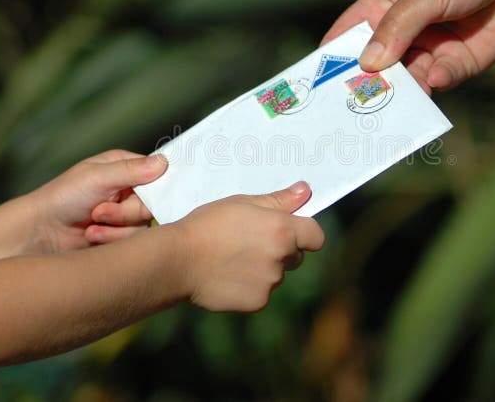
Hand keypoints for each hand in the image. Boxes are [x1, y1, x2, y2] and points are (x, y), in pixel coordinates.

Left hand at [32, 149, 167, 251]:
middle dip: (125, 211)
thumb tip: (163, 162)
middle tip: (99, 210)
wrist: (40, 233)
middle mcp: (129, 189)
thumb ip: (132, 170)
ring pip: (143, 224)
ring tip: (92, 222)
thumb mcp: (97, 178)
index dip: (152, 188)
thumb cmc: (62, 198)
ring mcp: (125, 213)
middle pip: (152, 204)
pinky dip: (112, 238)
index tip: (137, 195)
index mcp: (125, 166)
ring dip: (116, 227)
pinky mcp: (121, 235)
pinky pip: (133, 240)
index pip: (158, 175)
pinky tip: (92, 234)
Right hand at [176, 181, 324, 311]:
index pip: (316, 236)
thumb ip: (278, 200)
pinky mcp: (257, 302)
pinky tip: (227, 274)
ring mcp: (270, 283)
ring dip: (264, 268)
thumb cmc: (208, 225)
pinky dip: (250, 286)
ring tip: (232, 257)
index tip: (290, 230)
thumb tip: (305, 191)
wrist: (178, 260)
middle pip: (296, 256)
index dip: (306, 232)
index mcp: (282, 230)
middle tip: (251, 241)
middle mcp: (282, 258)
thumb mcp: (243, 203)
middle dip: (282, 250)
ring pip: (277, 275)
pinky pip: (261, 292)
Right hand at [322, 0, 494, 93]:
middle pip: (375, 65)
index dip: (332, 57)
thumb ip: (397, 28)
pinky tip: (433, 82)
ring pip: (405, 80)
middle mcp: (402, 32)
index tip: (317, 83)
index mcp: (383, 5)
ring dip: (401, 91)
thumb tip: (368, 65)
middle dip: (367, 84)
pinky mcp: (456, 64)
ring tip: (394, 104)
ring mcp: (428, 50)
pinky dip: (433, 86)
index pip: (348, 34)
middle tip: (354, 106)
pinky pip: (437, 82)